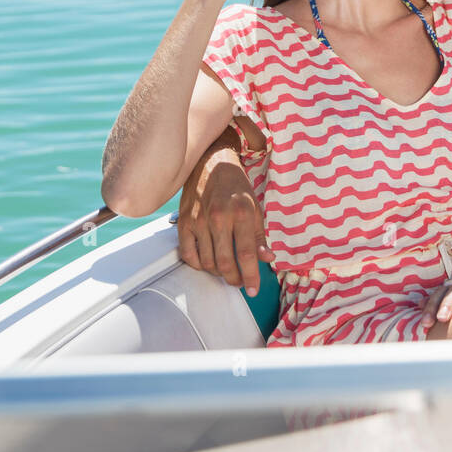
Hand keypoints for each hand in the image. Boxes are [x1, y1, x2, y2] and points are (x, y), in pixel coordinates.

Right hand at [177, 139, 271, 293]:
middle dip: (234, 279)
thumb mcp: (255, 207)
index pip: (247, 254)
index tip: (254, 289)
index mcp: (242, 214)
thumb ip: (260, 235)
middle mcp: (219, 218)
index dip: (251, 276)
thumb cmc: (236, 186)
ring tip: (226, 271)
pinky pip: (188, 253)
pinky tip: (207, 262)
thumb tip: (267, 258)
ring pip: (206, 262)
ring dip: (217, 273)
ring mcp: (199, 220)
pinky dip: (197, 264)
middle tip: (240, 283)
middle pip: (225, 263)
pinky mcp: (184, 221)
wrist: (212, 162)